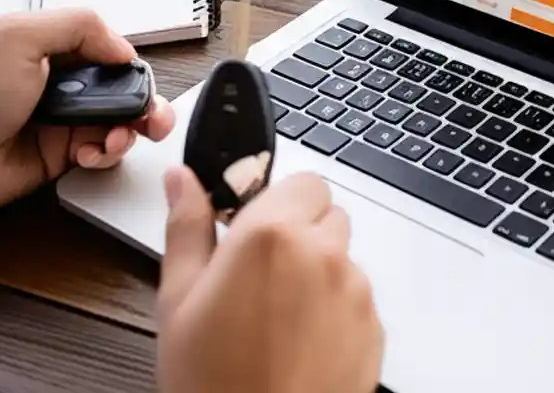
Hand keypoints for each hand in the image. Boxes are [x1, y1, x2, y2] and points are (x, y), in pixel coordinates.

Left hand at [0, 8, 175, 242]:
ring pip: (117, 122)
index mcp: (49, 46)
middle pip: (120, 89)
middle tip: (153, 119)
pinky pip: (101, 152)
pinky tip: (90, 156)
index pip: (107, 50)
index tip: (138, 81)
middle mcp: (58, 82)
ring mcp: (60, 120)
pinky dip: (106, 155)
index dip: (129, 66)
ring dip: (129, 131)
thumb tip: (122, 48)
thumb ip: (79, 26)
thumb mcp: (20, 36)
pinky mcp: (60, 156)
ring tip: (119, 140)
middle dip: (143, 103)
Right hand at [156, 167, 383, 392]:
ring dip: (318, 272)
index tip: (254, 229)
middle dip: (299, 234)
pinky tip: (299, 342)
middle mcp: (323, 254)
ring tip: (275, 318)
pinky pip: (358, 299)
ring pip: (343, 258)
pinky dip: (335, 310)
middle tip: (259, 277)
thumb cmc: (210, 382)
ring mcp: (356, 292)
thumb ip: (187, 226)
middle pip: (327, 215)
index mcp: (270, 235)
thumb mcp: (178, 300)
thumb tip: (183, 180)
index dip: (279, 203)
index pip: (303, 181)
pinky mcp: (374, 328)